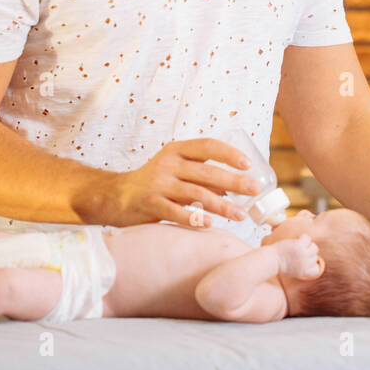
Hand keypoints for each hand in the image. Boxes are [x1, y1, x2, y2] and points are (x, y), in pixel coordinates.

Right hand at [105, 138, 262, 229]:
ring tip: (240, 215)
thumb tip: (234, 189)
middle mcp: (167, 164)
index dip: (229, 153)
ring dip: (222, 205)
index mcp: (176, 150)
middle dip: (234, 181)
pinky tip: (210, 224)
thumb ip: (200, 175)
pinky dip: (195, 218)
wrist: (115, 196)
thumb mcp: (175, 170)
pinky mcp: (150, 204)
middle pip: (206, 171)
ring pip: (196, 194)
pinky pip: (176, 212)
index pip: (207, 146)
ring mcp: (158, 184)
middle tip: (254, 190)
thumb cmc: (153, 183)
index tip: (248, 164)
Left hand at [276, 234, 323, 279]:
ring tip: (300, 244)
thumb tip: (310, 262)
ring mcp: (303, 254)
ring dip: (308, 245)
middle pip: (315, 256)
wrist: (271, 260)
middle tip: (300, 250)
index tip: (307, 261)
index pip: (316, 269)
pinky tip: (298, 239)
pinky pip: (307, 238)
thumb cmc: (279, 265)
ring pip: (314, 247)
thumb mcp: (293, 272)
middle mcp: (306, 264)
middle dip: (308, 253)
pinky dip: (304, 237)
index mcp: (304, 272)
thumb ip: (302, 268)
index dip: (313, 264)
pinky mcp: (299, 245)